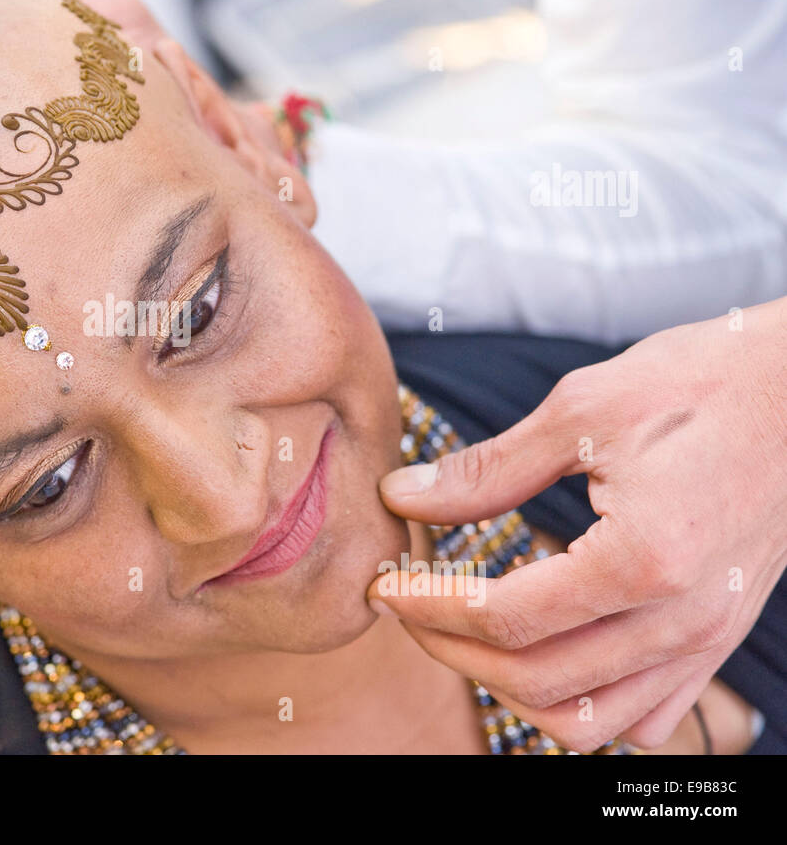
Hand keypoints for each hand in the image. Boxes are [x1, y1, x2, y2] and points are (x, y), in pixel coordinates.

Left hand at [370, 298, 786, 751]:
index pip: (506, 618)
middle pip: (538, 680)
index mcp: (644, 559)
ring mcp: (708, 638)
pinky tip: (544, 652)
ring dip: (510, 688)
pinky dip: (580, 704)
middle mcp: (682, 619)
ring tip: (463, 633)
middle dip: (451, 649)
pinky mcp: (719, 636)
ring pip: (590, 720)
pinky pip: (642, 716)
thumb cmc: (704, 383)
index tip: (383, 583)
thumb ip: (487, 469)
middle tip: (407, 606)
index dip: (428, 607)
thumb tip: (403, 497)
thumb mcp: (582, 411)